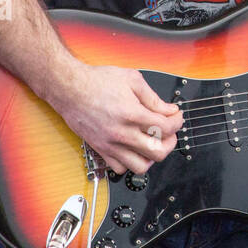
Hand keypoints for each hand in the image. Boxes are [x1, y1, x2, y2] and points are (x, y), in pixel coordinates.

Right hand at [51, 64, 182, 174]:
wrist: (69, 88)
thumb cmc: (96, 81)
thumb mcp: (131, 79)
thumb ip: (153, 98)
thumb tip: (169, 109)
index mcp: (132, 114)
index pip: (166, 127)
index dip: (177, 121)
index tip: (176, 116)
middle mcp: (122, 133)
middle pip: (158, 151)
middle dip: (170, 142)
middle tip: (169, 132)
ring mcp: (110, 144)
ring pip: (140, 166)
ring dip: (152, 156)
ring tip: (153, 143)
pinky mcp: (100, 149)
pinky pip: (120, 169)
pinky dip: (131, 163)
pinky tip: (134, 149)